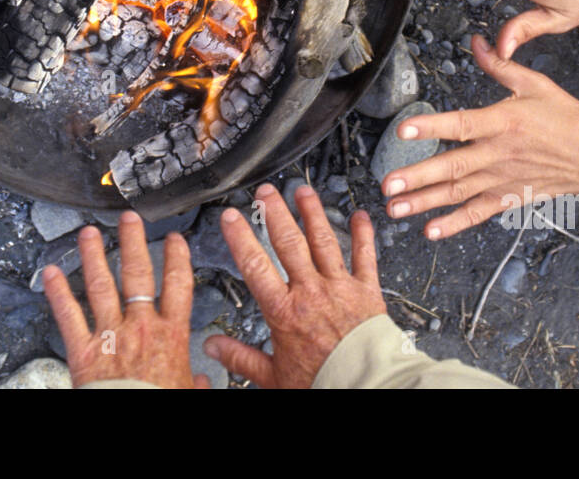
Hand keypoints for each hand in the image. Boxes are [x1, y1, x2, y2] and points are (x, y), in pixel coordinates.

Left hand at [41, 212, 205, 387]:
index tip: (173, 240)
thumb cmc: (158, 404)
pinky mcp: (82, 349)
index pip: (178, 283)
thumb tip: (201, 382)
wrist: (132, 417)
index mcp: (169, 333)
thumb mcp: (187, 390)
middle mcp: (139, 326)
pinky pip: (67, 315)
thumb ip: (194, 381)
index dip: (176, 257)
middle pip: (138, 273)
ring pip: (101, 284)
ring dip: (93, 254)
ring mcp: (109, 333)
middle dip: (133, 241)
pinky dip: (57, 292)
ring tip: (88, 233)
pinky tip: (50, 273)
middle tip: (129, 219)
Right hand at [204, 183, 385, 387]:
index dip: (240, 237)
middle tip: (266, 192)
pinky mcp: (367, 291)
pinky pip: (365, 257)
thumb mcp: (273, 376)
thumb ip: (241, 358)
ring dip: (312, 213)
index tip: (231, 216)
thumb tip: (212, 347)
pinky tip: (361, 215)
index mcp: (285, 311)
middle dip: (276, 213)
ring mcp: (340, 287)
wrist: (367, 386)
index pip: (255, 265)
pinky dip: (363, 234)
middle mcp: (311, 292)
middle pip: (289, 243)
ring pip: (323, 241)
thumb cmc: (324, 382)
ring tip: (303, 191)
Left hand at [382, 35, 578, 238]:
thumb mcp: (538, 85)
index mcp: (505, 122)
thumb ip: (501, 66)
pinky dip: (454, 224)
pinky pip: (478, 213)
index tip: (402, 130)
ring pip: (459, 192)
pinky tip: (430, 231)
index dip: (431, 127)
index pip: (461, 124)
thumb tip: (476, 42)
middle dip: (418, 176)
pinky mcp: (509, 198)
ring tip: (393, 208)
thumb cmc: (569, 119)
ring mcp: (504, 179)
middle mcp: (501, 154)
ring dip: (424, 202)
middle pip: (454, 166)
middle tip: (388, 183)